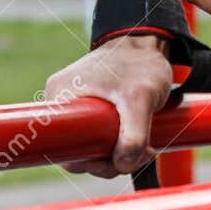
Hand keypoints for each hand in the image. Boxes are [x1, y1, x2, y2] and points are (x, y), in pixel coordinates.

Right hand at [43, 34, 174, 178]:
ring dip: (119, 154)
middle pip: (77, 150)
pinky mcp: (92, 109)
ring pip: (91, 147)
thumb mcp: (140, 99)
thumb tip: (122, 165)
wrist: (150, 44)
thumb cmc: (141, 65)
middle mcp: (62, 102)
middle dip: (109, 160)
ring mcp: (76, 106)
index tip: (117, 160)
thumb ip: (134, 136)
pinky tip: (142, 143)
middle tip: (141, 155)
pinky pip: (99, 137)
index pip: (61, 146)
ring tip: (147, 148)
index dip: (88, 162)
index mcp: (60, 96)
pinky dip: (120, 144)